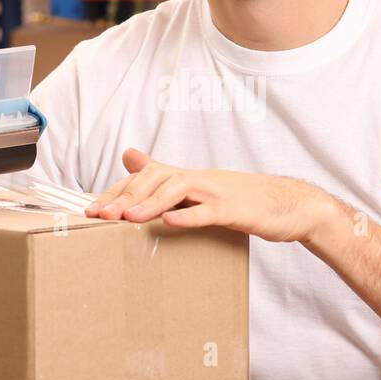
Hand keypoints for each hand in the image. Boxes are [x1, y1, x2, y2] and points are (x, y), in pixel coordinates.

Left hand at [84, 148, 336, 243]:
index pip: (144, 177)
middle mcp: (198, 179)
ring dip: (150, 203)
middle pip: (155, 179)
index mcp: (187, 177)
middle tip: (99, 216)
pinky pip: (209, 211)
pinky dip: (189, 215)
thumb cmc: (242, 199)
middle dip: (124, 197)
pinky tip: (170, 222)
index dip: (116, 192)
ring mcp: (217, 192)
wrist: (289, 204)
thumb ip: (164, 176)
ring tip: (127, 219)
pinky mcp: (236, 209)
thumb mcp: (199, 187)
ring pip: (177, 190)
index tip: (91, 210)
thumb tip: (129, 157)